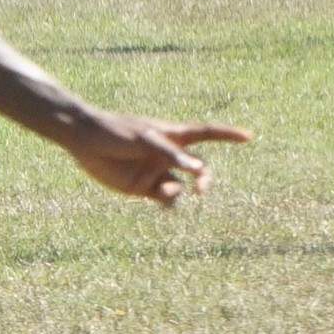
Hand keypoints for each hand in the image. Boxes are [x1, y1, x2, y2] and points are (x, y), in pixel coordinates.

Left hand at [60, 111, 250, 204]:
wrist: (83, 141)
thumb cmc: (115, 131)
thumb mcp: (146, 139)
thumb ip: (171, 153)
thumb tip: (197, 168)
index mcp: (172, 135)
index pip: (206, 133)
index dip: (228, 134)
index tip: (250, 136)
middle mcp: (168, 155)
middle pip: (199, 168)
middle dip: (205, 178)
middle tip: (202, 188)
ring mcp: (156, 171)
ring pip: (182, 187)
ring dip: (179, 191)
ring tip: (165, 189)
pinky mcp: (142, 187)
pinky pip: (165, 198)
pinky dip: (169, 202)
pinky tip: (164, 200)